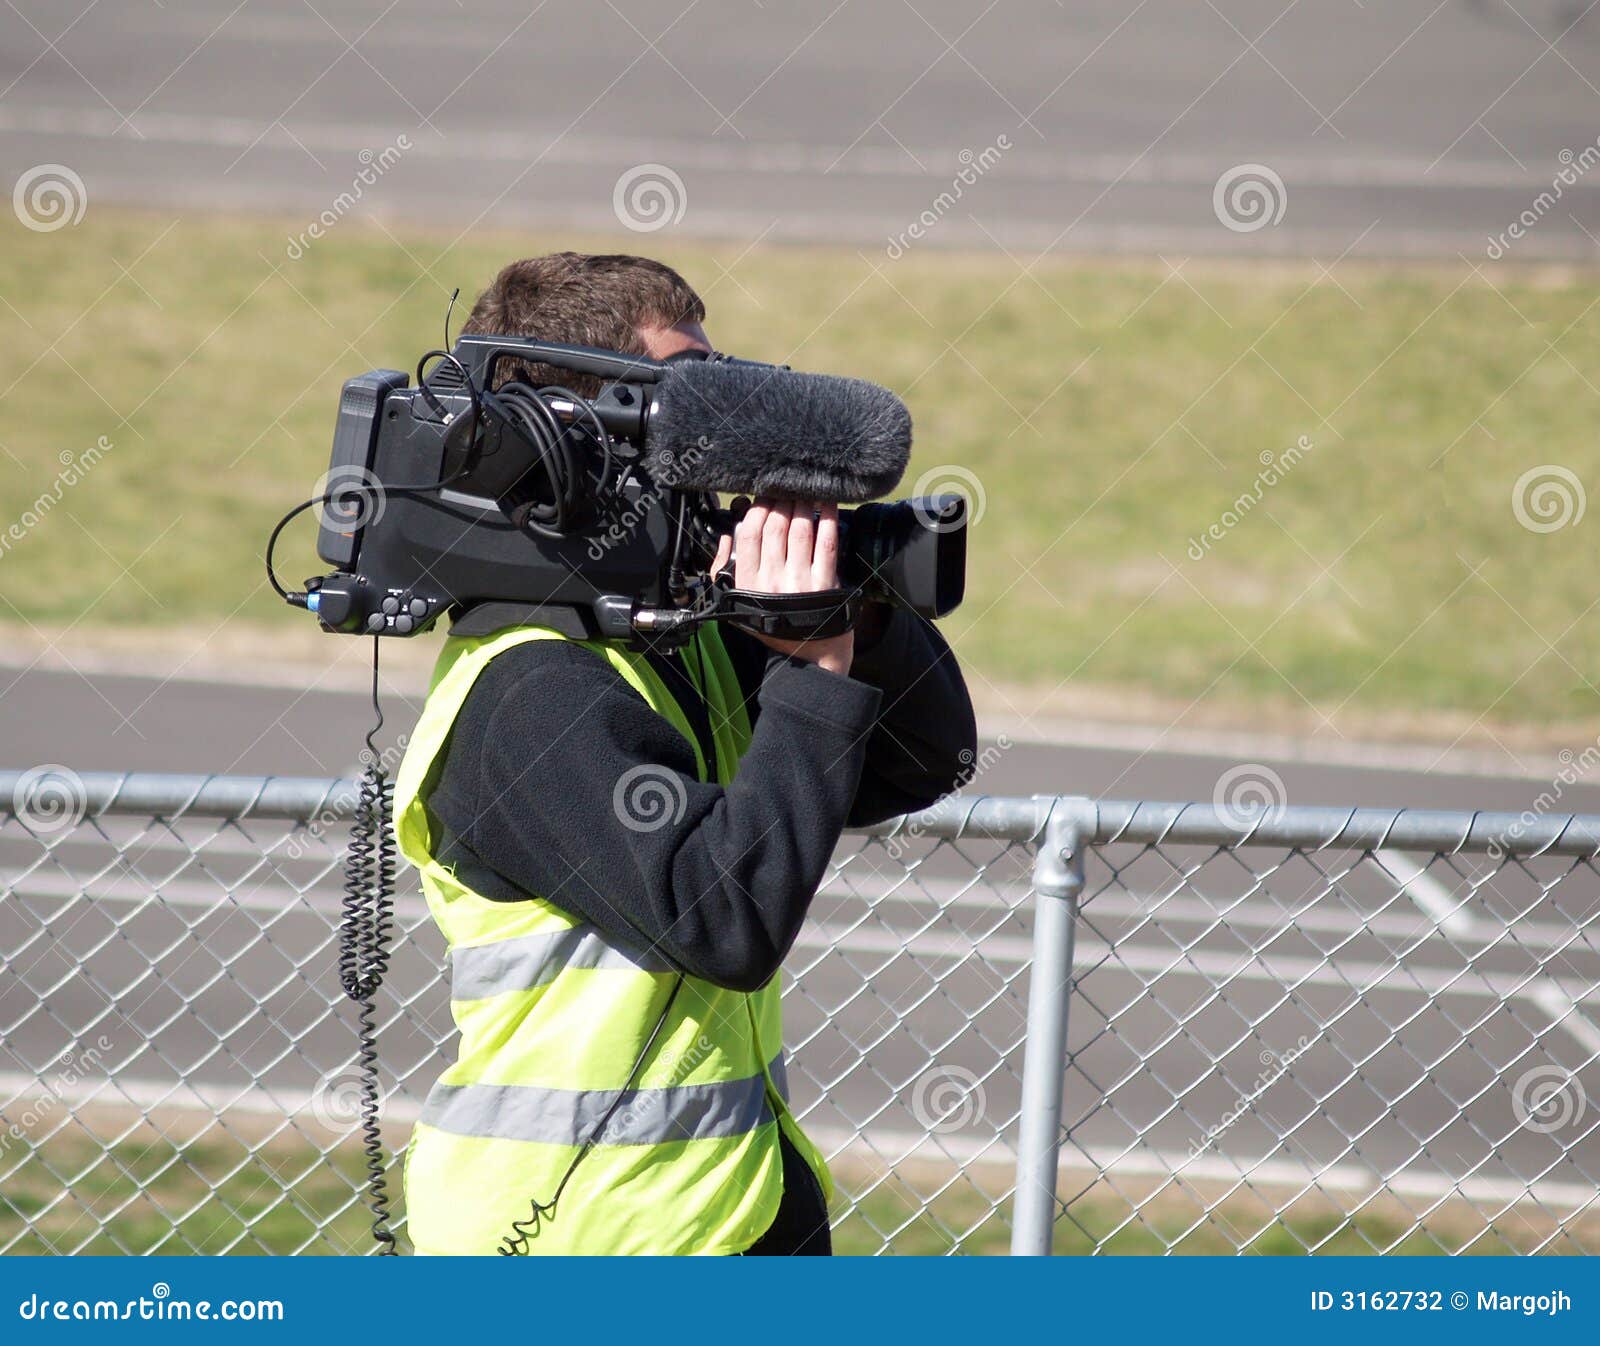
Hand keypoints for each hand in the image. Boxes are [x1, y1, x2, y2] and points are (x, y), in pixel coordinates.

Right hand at [710, 497, 853, 675]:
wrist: (810, 658)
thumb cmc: (777, 629)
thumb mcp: (741, 605)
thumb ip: (727, 571)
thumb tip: (728, 536)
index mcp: (748, 584)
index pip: (748, 535)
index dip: (757, 510)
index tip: (764, 497)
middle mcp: (772, 581)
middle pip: (775, 527)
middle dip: (781, 501)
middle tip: (787, 488)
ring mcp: (800, 581)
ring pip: (799, 529)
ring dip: (803, 504)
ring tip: (806, 490)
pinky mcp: (826, 583)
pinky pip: (826, 541)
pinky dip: (828, 517)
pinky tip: (829, 503)